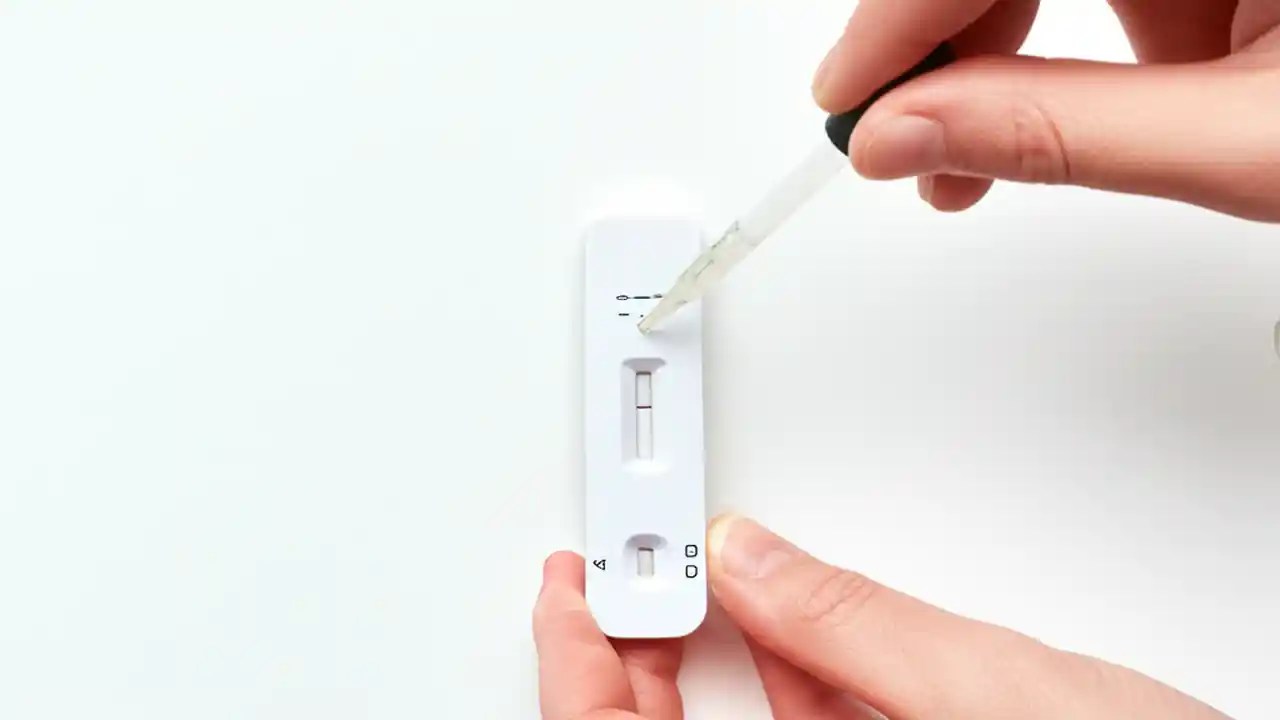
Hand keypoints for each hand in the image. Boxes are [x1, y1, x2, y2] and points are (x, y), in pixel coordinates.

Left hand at [534, 515, 1231, 718]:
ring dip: (713, 646)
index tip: (567, 590)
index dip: (579, 667)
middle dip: (639, 649)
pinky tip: (786, 610)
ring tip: (691, 565)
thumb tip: (749, 554)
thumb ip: (854, 623)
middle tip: (625, 566)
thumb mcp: (989, 692)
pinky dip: (791, 666)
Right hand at [813, 0, 1279, 220]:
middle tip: (894, 133)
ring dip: (977, 61)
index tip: (850, 92)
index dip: (904, 9)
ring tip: (958, 163)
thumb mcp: (1244, 143)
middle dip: (933, 43)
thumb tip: (902, 136)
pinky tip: (1023, 125)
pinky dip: (1033, 62)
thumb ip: (1066, 134)